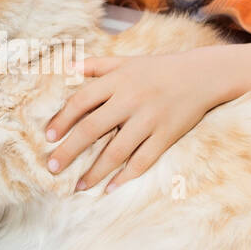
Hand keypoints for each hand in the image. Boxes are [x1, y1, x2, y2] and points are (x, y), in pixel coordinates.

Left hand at [45, 51, 225, 192]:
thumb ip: (96, 65)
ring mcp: (149, 120)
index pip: (81, 102)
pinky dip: (125, 176)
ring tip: (78, 186)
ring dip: (95, 171)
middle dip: (69, 151)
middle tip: (53, 168)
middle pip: (92, 129)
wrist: (202, 76)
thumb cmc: (159, 68)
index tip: (48, 137)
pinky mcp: (166, 136)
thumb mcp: (126, 61)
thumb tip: (67, 67)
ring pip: (116, 151)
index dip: (62, 120)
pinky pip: (142, 160)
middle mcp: (130, 100)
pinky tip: (110, 188)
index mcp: (117, 81)